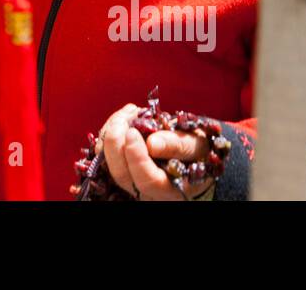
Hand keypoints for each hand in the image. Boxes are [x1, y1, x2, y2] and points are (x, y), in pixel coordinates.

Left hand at [99, 104, 214, 200]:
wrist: (193, 156)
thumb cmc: (200, 153)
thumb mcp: (198, 147)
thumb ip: (179, 146)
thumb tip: (152, 143)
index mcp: (171, 191)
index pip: (147, 181)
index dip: (137, 158)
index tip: (132, 132)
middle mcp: (147, 192)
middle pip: (121, 174)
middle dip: (116, 142)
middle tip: (126, 115)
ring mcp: (132, 182)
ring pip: (108, 164)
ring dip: (111, 133)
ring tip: (128, 112)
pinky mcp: (122, 168)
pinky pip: (106, 154)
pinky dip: (109, 133)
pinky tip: (124, 117)